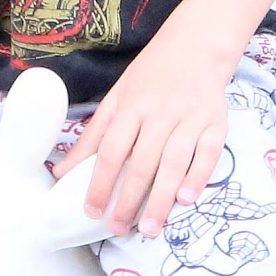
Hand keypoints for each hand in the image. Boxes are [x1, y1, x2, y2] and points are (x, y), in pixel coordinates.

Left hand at [55, 19, 235, 237]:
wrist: (196, 46)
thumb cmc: (149, 78)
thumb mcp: (116, 99)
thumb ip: (92, 137)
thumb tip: (59, 172)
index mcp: (131, 106)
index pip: (112, 150)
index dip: (100, 182)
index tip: (91, 211)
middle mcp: (160, 111)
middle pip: (142, 161)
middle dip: (129, 199)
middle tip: (119, 229)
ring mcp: (190, 116)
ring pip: (175, 161)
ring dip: (161, 197)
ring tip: (150, 228)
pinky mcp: (216, 121)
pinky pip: (209, 153)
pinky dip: (198, 176)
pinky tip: (186, 200)